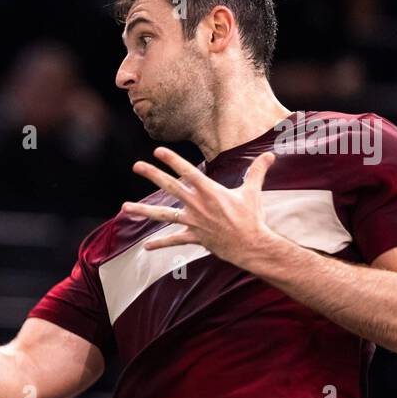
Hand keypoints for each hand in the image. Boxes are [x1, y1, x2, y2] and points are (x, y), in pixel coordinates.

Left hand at [121, 146, 279, 269]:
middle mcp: (197, 205)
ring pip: (163, 215)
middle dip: (152, 175)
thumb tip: (271, 155)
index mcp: (210, 191)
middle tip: (136, 165)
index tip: (157, 151)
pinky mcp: (193, 237)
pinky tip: (146, 246)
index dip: (172, 160)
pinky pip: (173, 240)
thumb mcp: (253, 192)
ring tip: (125, 208)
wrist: (250, 245)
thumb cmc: (252, 217)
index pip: (188, 171)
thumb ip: (257, 172)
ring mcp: (193, 221)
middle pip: (170, 187)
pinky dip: (160, 243)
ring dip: (143, 210)